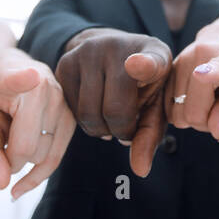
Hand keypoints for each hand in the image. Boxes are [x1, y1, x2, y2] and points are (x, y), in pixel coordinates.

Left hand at [0, 61, 75, 200]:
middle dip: (9, 161)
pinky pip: (56, 158)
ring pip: (44, 157)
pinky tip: (20, 187)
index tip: (33, 75)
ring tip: (9, 148)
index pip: (20, 88)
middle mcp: (48, 89)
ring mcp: (65, 104)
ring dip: (23, 163)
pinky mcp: (74, 119)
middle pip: (30, 149)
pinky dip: (37, 175)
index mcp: (16, 80)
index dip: (25, 80)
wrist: (16, 73)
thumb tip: (3, 185)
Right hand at [57, 28, 171, 177]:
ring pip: (88, 114)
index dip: (144, 66)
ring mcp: (87, 52)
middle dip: (122, 131)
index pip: (150, 61)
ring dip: (102, 129)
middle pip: (114, 110)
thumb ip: (150, 135)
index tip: (136, 66)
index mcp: (153, 53)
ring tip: (112, 119)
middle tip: (127, 128)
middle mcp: (117, 47)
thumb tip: (140, 171)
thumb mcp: (154, 104)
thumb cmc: (142, 82)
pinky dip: (85, 121)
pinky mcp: (64, 63)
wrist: (111, 49)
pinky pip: (71, 110)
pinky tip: (96, 107)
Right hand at [169, 24, 218, 141]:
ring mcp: (179, 61)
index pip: (217, 69)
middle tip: (216, 109)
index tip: (201, 74)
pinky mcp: (166, 70)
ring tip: (205, 101)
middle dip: (202, 121)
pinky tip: (192, 97)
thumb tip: (216, 133)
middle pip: (189, 112)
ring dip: (190, 115)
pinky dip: (179, 108)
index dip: (209, 74)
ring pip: (175, 113)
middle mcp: (199, 56)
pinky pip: (166, 107)